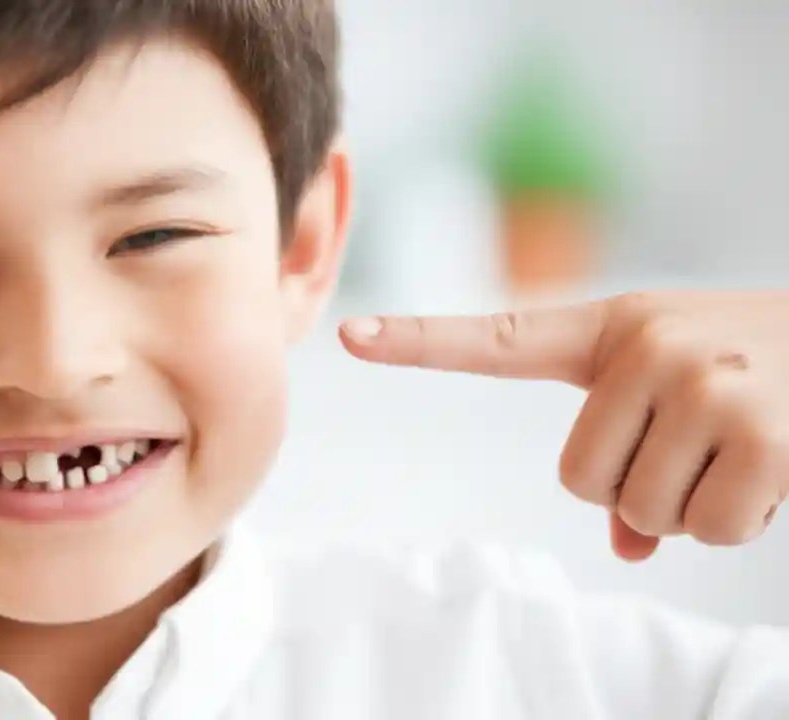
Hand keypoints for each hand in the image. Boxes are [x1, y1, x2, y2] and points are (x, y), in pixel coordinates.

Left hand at [339, 291, 788, 561]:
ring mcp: (703, 385)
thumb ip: (634, 456)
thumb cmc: (764, 379)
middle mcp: (648, 346)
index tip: (349, 336)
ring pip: (640, 515)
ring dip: (694, 510)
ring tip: (746, 451)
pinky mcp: (761, 435)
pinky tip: (776, 471)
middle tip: (702, 449)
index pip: (500, 339)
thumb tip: (626, 549)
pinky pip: (703, 531)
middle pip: (579, 482)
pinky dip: (740, 524)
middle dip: (636, 491)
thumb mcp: (686, 395)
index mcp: (614, 329)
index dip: (420, 342)